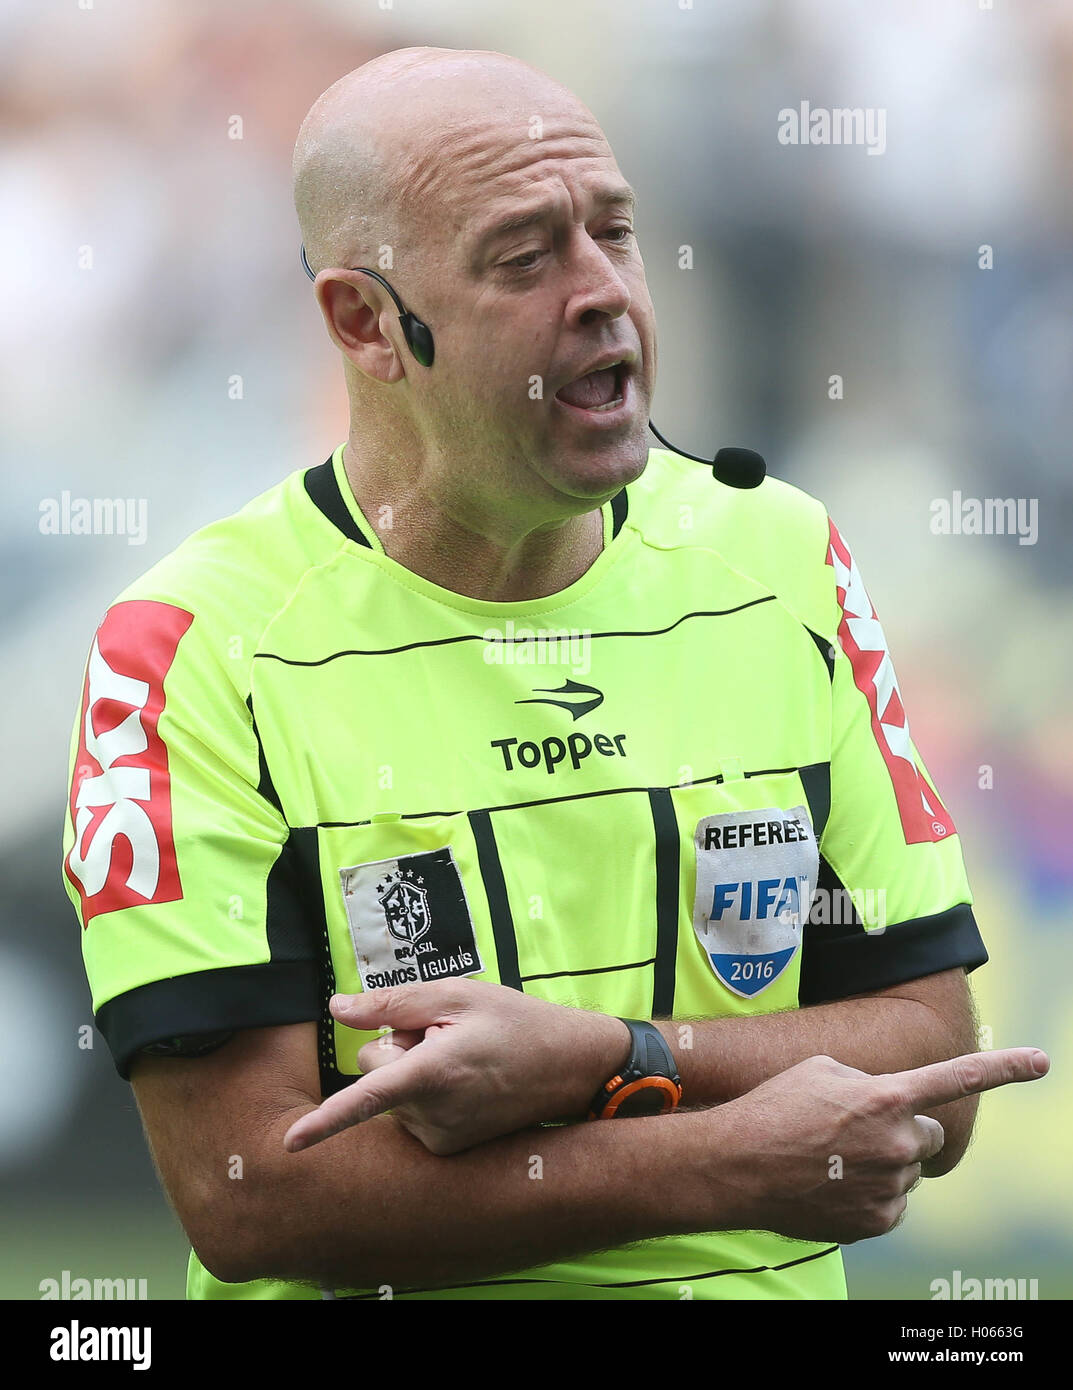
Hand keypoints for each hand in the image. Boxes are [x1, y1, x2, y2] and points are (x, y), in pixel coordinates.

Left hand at [283, 979, 631, 1155]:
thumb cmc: (515, 1022)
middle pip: (375, 1069)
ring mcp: (441, 1136)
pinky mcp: (447, 1148)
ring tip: (464, 1058)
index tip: (289, 1144)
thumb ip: (392, 1002)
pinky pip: (411, 1111)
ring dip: (416, 1070)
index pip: (367, 1096)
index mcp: (434, 1073)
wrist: (569, 1067)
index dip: (325, 1121)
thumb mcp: (457, 994)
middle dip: (398, 1046)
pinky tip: (466, 1080)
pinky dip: (428, 1092)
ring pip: (393, 1091)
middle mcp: (434, 1114)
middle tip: (447, 1034)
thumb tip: (338, 1008)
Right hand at [704, 1047, 1049, 1244]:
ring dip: (882, 1162)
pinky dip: (870, 1194)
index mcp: (887, 1096)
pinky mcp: (877, 1220)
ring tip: (830, 1157)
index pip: (957, 1078)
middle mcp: (898, 1142)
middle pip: (927, 1133)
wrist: (735, 1165)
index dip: (1004, 1067)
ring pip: (906, 1170)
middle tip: (855, 1129)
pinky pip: (892, 1202)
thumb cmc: (773, 1107)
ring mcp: (891, 1186)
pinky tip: (831, 1183)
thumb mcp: (821, 1069)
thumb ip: (869, 1081)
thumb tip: (890, 1106)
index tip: (1044, 1062)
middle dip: (903, 1130)